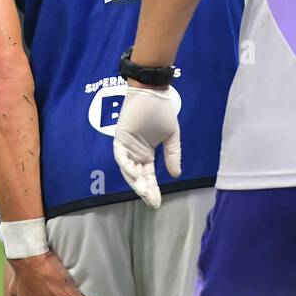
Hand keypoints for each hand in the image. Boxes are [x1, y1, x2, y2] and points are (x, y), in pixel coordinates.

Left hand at [113, 85, 179, 207]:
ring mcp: (126, 146)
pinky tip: (135, 174)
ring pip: (128, 169)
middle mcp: (135, 153)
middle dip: (145, 189)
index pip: (149, 176)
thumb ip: (173, 156)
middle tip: (152, 201)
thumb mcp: (171, 137)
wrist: (153, 93)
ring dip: (135, 181)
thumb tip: (176, 175)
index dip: (153, 189)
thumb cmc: (161, 112)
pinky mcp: (120, 138)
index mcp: (146, 154)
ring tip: (144, 191)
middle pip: (138, 176)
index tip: (157, 202)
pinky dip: (126, 165)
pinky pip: (120, 156)